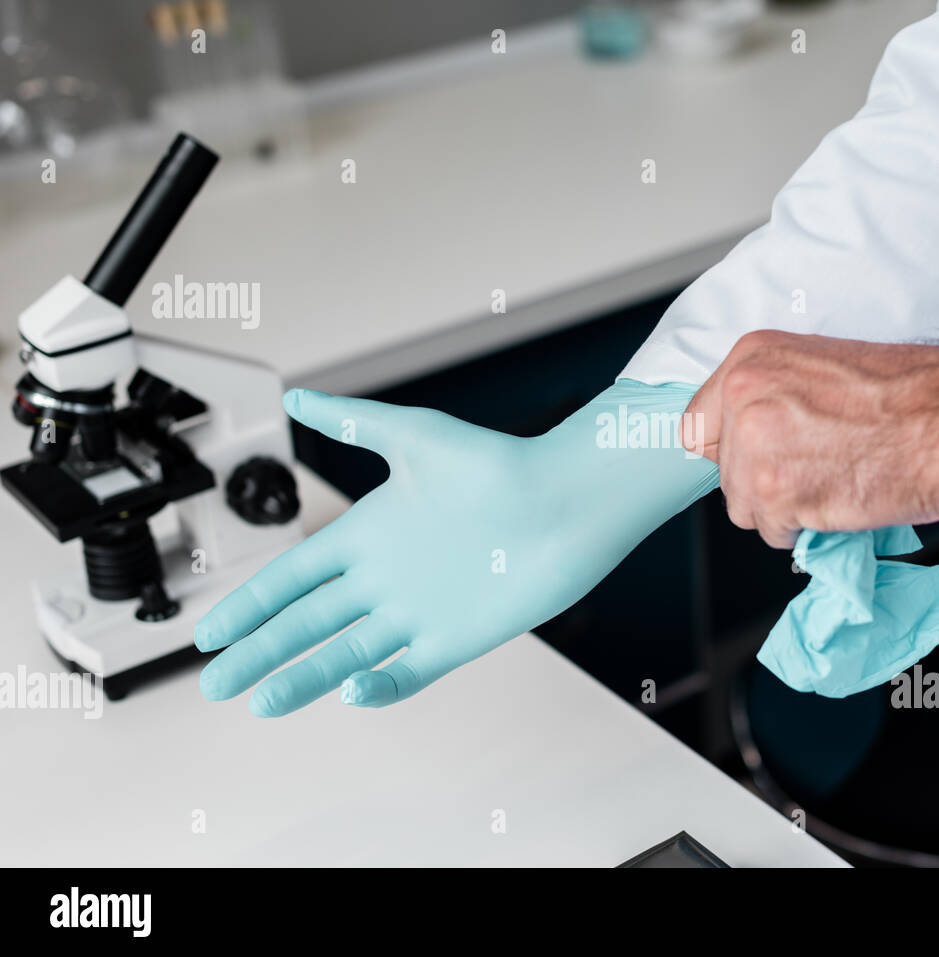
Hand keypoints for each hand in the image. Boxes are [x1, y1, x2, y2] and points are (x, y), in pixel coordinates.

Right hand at [195, 382, 716, 715]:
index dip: (251, 605)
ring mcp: (418, 613)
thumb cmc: (496, 463)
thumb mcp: (414, 436)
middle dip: (259, 653)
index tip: (208, 632)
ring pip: (346, 655)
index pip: (292, 578)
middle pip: (307, 624)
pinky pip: (407, 672)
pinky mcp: (455, 639)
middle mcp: (385, 579)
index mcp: (367, 535)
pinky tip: (348, 694)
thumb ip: (353, 422)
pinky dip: (379, 686)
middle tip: (212, 685)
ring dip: (303, 679)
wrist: (565, 501)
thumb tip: (296, 395)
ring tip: (260, 703)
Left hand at [682, 330, 938, 547]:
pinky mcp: (777, 494)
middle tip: (815, 472)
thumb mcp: (825, 368)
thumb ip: (777, 396)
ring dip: (783, 510)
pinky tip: (840, 501)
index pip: (699, 424)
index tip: (757, 460)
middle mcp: (744, 397)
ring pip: (743, 507)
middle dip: (763, 483)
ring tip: (831, 485)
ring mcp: (757, 448)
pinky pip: (774, 533)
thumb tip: (755, 436)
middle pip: (723, 471)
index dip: (732, 451)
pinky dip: (806, 530)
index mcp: (752, 358)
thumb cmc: (914, 393)